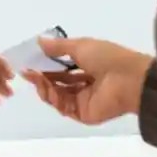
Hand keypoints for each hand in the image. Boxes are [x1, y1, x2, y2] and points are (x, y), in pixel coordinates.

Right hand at [19, 36, 152, 125]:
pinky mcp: (84, 114)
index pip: (62, 68)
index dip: (46, 65)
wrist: (128, 80)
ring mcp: (85, 100)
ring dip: (44, 87)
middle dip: (42, 77)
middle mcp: (86, 84)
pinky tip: (46, 88)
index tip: (29, 62)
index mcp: (88, 66)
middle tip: (27, 71)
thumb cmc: (107, 58)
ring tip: (35, 78)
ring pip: (58, 96)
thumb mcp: (81, 46)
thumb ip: (59, 47)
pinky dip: (53, 98)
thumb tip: (39, 42)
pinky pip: (64, 107)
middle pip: (58, 83)